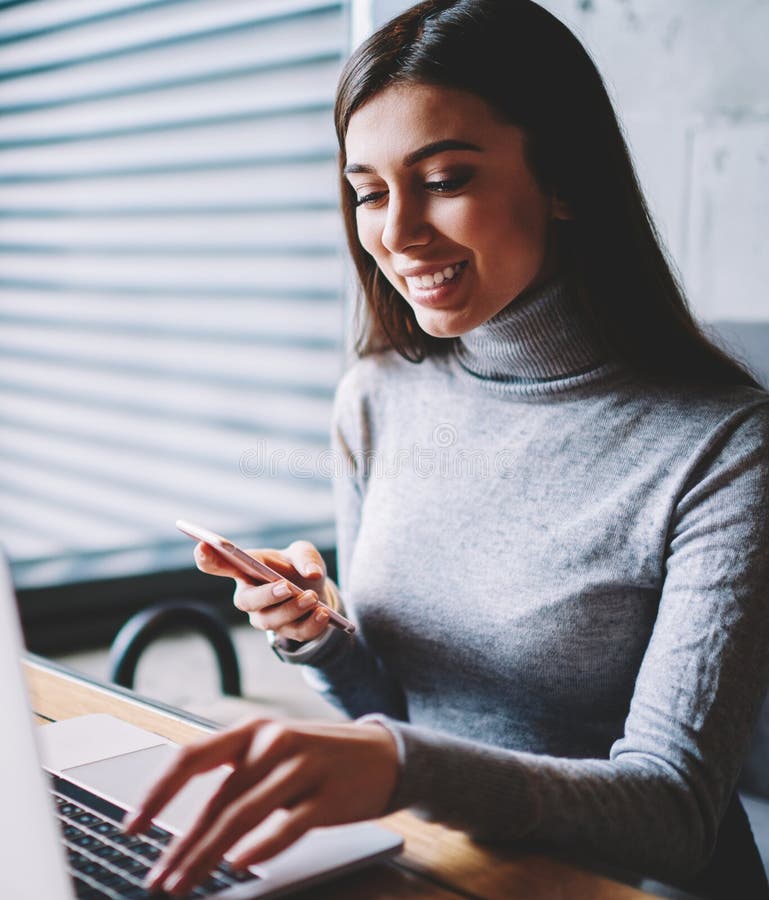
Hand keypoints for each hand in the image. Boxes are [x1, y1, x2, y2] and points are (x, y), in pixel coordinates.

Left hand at [123, 718, 398, 895]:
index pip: (191, 757)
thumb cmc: (317, 758)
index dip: (158, 793)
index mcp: (252, 730)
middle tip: (157, 878)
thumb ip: (235, 778)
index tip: (132, 827)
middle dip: (181, 844)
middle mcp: (273, 742)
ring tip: (182, 884)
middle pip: (215, 799)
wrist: (384, 753)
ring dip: (207, 854)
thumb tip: (186, 826)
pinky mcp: (328, 795)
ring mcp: (303, 767)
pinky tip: (239, 865)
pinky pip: (288, 825)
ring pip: (243, 814)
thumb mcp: (273, 754)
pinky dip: (261, 846)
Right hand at [195, 540, 329, 641]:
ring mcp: (265, 617)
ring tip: (312, 598)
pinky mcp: (287, 632)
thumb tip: (311, 574)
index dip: (207, 557)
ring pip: (270, 620)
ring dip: (292, 609)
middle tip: (286, 586)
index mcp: (246, 569)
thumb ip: (306, 557)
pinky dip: (312, 624)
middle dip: (266, 595)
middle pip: (246, 601)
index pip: (218, 564)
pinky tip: (324, 613)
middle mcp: (249, 596)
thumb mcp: (304, 553)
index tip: (202, 546)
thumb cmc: (299, 566)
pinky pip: (296, 634)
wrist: (317, 590)